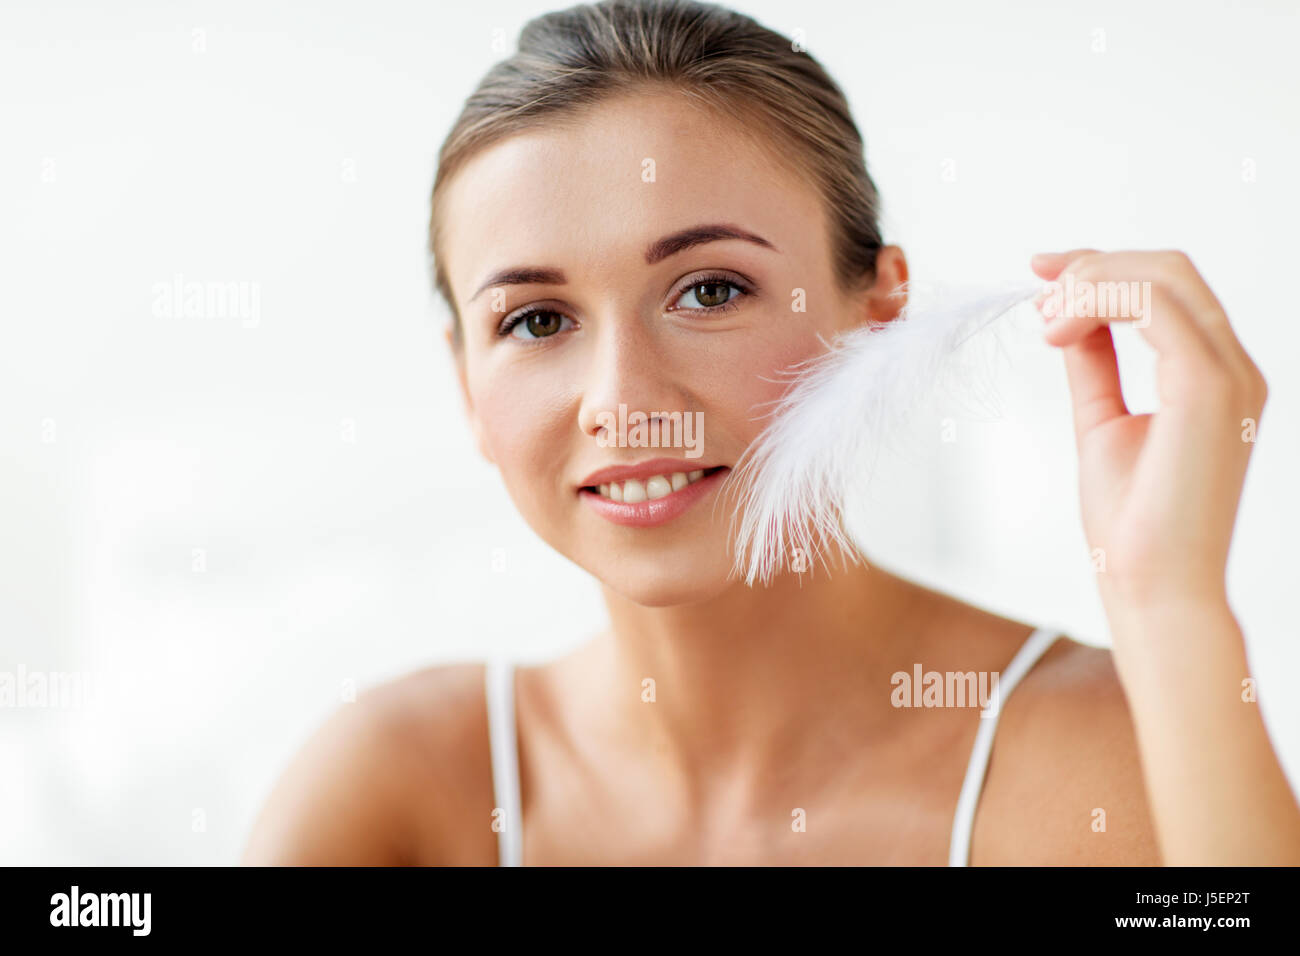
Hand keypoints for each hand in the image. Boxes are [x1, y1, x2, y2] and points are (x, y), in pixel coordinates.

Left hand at [1030, 250, 1267, 616]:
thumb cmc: (1131, 522)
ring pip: (1162, 276)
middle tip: (1035, 294)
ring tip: (1044, 321)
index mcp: (1216, 374)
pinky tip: (1059, 331)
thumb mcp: (1101, 421)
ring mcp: (1231, 374)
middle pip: (1168, 267)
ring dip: (1089, 283)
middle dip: (1092, 267)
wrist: (1149, 585)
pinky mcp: (1210, 387)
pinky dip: (1099, 302)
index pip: (1168, 286)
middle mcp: (1235, 367)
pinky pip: (1155, 306)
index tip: (1041, 272)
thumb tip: (1069, 315)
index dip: (1102, 265)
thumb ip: (1095, 364)